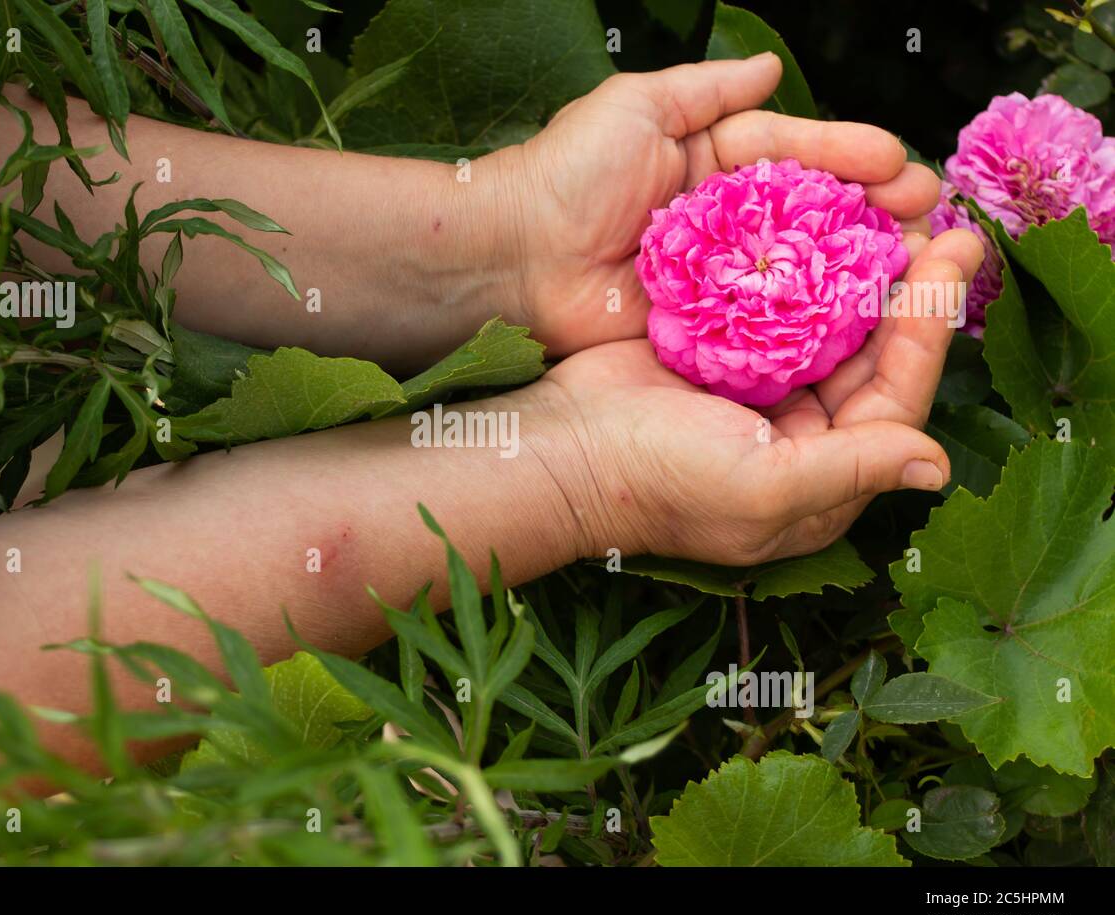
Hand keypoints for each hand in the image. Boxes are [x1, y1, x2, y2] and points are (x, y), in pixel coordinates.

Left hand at [487, 54, 942, 355]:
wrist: (512, 257)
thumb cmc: (566, 173)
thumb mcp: (637, 106)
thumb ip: (708, 90)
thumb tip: (772, 66)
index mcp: (710, 162)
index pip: (795, 154)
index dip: (848, 156)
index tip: (898, 163)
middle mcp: (722, 220)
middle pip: (810, 213)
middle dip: (870, 210)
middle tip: (925, 214)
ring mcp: (716, 276)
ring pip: (798, 267)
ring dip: (855, 265)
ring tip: (913, 260)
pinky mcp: (703, 325)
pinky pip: (764, 319)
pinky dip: (809, 317)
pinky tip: (857, 315)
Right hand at [524, 229, 985, 565]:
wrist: (560, 446)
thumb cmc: (658, 479)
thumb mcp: (762, 488)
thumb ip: (852, 470)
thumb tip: (937, 466)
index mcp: (821, 481)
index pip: (896, 401)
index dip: (930, 333)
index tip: (954, 259)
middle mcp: (802, 439)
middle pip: (874, 359)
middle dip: (909, 295)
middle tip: (941, 223)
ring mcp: (761, 396)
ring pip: (832, 328)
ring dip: (862, 275)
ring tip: (894, 213)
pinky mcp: (723, 359)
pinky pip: (781, 310)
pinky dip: (804, 272)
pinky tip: (824, 226)